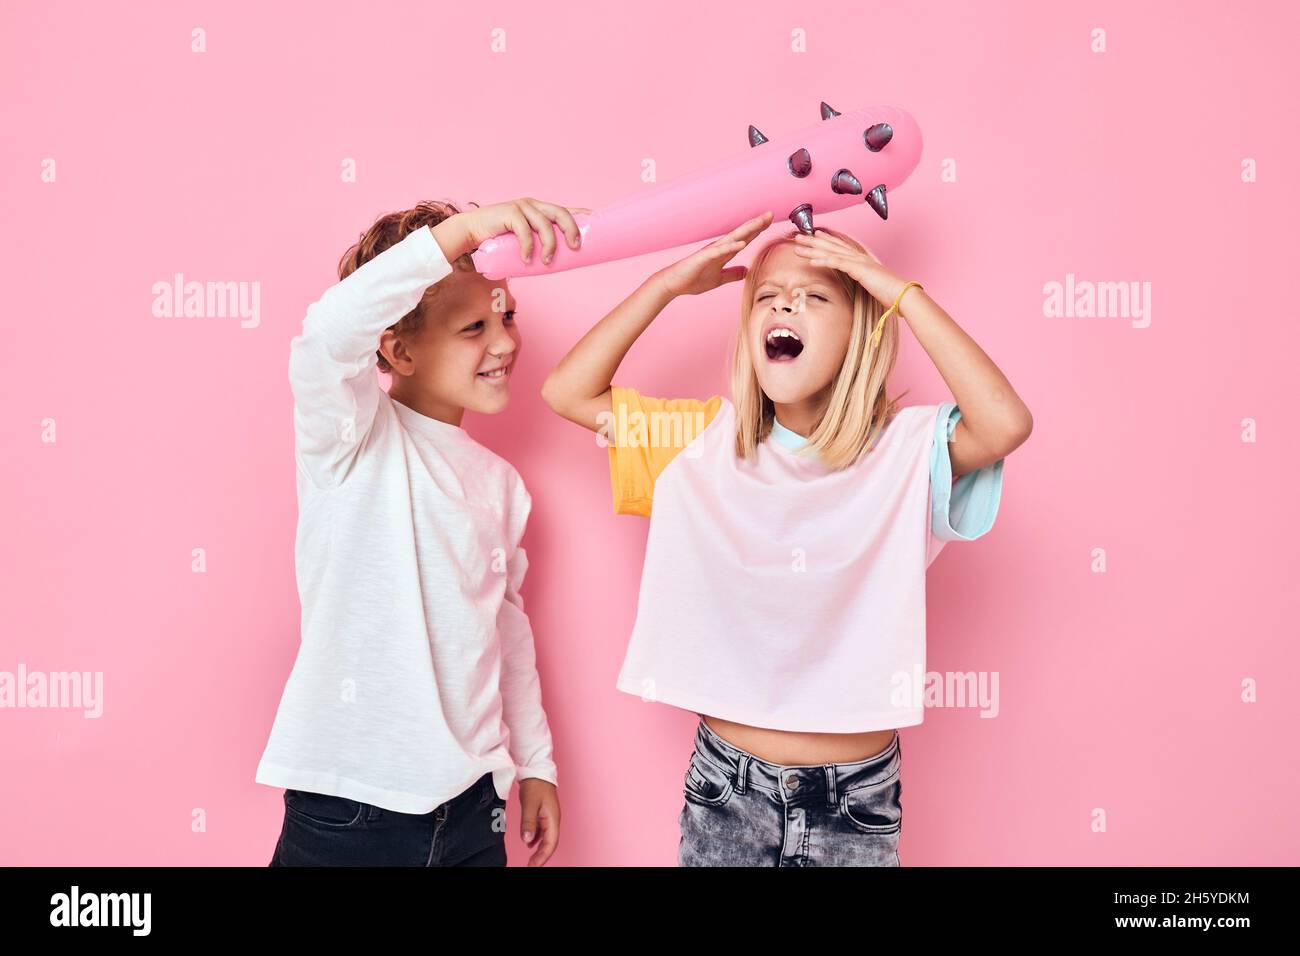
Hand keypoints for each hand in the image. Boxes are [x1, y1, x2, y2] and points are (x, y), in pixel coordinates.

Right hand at [450, 198, 590, 264]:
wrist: (472, 232)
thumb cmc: (499, 239)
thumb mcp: (522, 240)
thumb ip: (537, 244)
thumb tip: (555, 263)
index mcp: (539, 209)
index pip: (564, 210)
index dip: (581, 214)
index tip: (595, 220)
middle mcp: (532, 205)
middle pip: (560, 212)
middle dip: (571, 229)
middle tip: (575, 247)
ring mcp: (521, 207)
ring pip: (543, 223)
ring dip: (549, 244)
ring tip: (546, 261)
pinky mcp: (509, 212)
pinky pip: (524, 230)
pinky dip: (528, 247)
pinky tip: (527, 259)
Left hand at [517, 778, 559, 866]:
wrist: (536, 769)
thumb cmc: (535, 785)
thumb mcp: (530, 804)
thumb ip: (528, 823)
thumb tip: (527, 841)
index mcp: (552, 819)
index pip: (550, 843)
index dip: (542, 857)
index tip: (533, 866)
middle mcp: (553, 820)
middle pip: (550, 843)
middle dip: (541, 856)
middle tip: (531, 866)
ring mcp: (549, 817)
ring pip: (546, 838)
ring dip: (539, 849)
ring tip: (530, 859)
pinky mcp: (543, 814)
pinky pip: (542, 831)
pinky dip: (536, 839)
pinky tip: (529, 843)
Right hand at [653, 211, 773, 297]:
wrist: (674, 284)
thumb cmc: (693, 280)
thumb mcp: (718, 279)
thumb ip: (732, 274)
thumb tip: (746, 271)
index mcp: (723, 253)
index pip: (744, 239)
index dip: (757, 230)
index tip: (770, 221)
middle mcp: (719, 248)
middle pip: (742, 234)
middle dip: (756, 224)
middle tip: (771, 214)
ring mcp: (711, 252)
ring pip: (733, 238)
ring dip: (747, 230)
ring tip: (760, 223)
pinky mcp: (703, 258)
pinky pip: (719, 251)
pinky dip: (730, 247)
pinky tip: (742, 244)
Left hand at [792, 230, 907, 306]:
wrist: (902, 295)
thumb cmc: (890, 293)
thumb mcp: (872, 284)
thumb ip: (863, 280)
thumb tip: (860, 281)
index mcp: (861, 259)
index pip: (840, 246)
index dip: (826, 239)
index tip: (813, 233)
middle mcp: (859, 257)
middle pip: (832, 246)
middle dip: (813, 241)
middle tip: (796, 236)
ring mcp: (859, 262)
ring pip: (831, 252)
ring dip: (813, 249)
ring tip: (797, 246)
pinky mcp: (859, 270)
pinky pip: (838, 264)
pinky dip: (824, 261)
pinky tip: (812, 261)